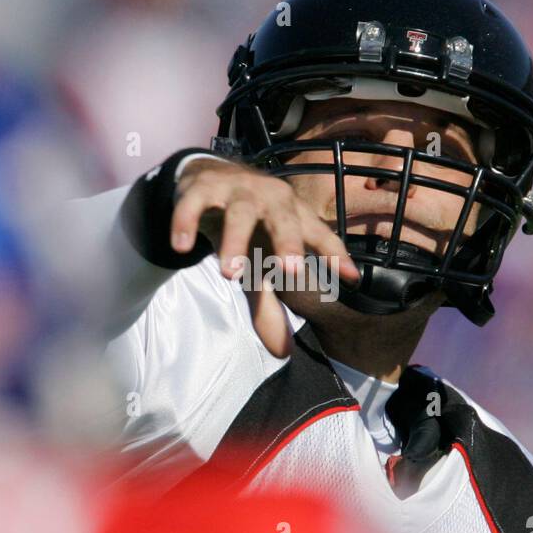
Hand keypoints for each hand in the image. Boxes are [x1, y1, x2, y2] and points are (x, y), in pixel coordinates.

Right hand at [170, 158, 359, 357]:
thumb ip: (269, 306)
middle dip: (288, 243)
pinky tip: (181, 248)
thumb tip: (282, 353)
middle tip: (289, 271)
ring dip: (235, 241)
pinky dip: (186, 223)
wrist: (209, 178)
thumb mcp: (258, 265)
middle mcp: (271, 200)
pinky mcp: (202, 188)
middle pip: (284, 219)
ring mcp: (236, 191)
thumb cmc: (247, 227)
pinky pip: (193, 204)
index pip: (320, 236)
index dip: (335, 255)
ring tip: (229, 274)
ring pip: (239, 214)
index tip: (351, 278)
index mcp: (293, 217)